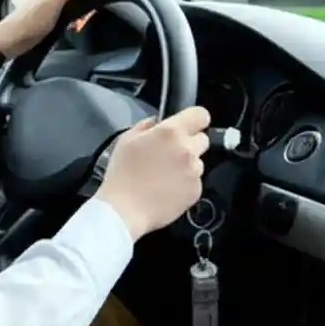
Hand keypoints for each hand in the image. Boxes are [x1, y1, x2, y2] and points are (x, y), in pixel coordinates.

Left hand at [0, 0, 88, 57]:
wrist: (13, 41)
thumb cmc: (34, 20)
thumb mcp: (54, 1)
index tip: (91, 4)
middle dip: (78, 5)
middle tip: (84, 18)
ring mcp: (41, 8)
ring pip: (63, 7)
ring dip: (72, 15)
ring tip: (77, 25)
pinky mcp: (39, 21)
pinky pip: (58, 17)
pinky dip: (65, 22)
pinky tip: (66, 28)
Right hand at [94, 106, 210, 241]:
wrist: (124, 210)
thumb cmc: (121, 173)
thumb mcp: (127, 140)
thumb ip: (146, 125)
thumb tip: (158, 121)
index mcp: (171, 132)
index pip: (201, 115)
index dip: (195, 120)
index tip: (188, 126)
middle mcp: (188, 150)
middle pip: (202, 140)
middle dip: (190, 144)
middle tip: (170, 154)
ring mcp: (194, 172)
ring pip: (198, 162)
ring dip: (187, 166)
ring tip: (165, 176)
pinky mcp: (196, 191)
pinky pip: (195, 181)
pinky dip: (185, 184)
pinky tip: (167, 190)